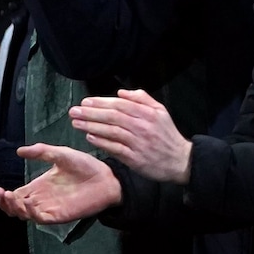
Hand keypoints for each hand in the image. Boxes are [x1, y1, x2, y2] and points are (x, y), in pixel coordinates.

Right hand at [0, 145, 124, 223]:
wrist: (106, 177)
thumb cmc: (85, 166)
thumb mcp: (61, 155)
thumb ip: (41, 152)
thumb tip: (19, 151)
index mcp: (39, 186)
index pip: (15, 196)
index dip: (3, 196)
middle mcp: (41, 199)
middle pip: (15, 208)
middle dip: (5, 203)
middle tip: (2, 193)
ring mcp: (49, 208)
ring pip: (24, 215)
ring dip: (15, 208)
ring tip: (12, 196)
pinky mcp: (58, 215)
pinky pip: (40, 219)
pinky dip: (30, 213)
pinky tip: (28, 203)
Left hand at [71, 90, 193, 185]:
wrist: (179, 160)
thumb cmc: (167, 135)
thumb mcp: (161, 111)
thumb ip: (142, 99)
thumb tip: (121, 93)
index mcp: (149, 113)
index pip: (121, 104)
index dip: (101, 102)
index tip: (85, 102)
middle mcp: (143, 126)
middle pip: (113, 116)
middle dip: (91, 113)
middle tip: (74, 111)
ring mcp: (138, 143)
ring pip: (111, 131)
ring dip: (92, 126)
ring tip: (76, 123)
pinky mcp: (134, 158)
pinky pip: (115, 148)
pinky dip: (101, 142)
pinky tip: (89, 137)